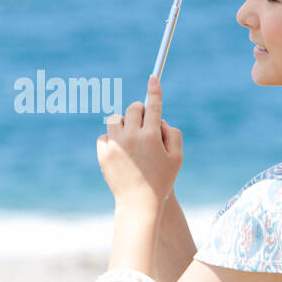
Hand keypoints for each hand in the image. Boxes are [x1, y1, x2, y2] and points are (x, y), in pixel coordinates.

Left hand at [96, 75, 182, 208]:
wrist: (138, 204)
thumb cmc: (162, 180)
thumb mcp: (178, 158)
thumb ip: (174, 134)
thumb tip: (159, 119)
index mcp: (152, 137)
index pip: (153, 106)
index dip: (154, 90)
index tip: (153, 78)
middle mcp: (132, 138)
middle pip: (133, 108)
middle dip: (140, 111)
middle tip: (145, 123)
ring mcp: (116, 145)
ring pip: (115, 119)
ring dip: (124, 123)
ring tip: (131, 138)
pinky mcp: (103, 154)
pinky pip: (105, 136)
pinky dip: (112, 139)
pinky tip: (120, 151)